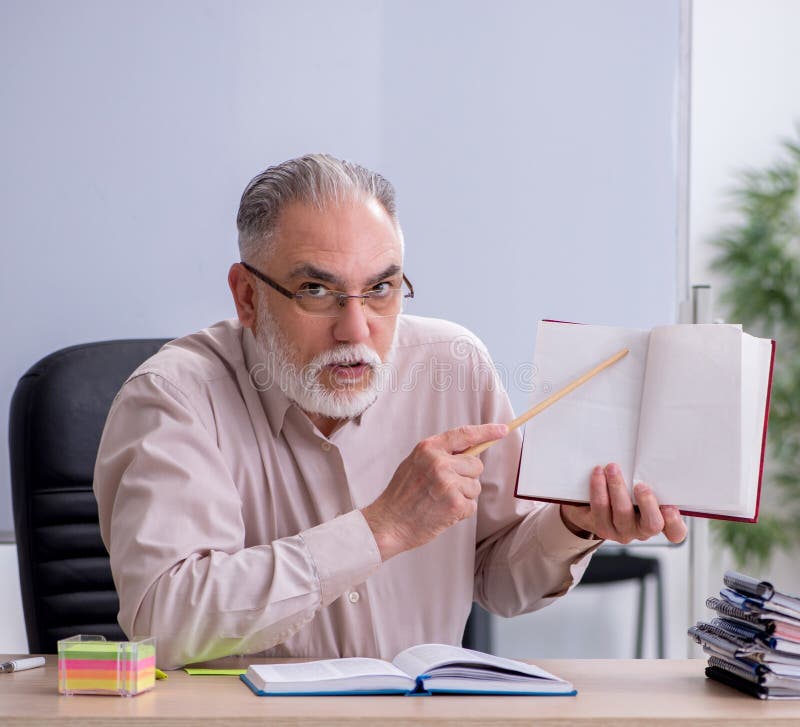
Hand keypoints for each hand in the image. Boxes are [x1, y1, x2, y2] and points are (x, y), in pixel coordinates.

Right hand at [362, 423, 507, 559]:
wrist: (388, 523)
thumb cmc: (401, 496)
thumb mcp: (415, 463)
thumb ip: (439, 455)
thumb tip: (468, 451)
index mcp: (428, 448)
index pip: (464, 434)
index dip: (486, 432)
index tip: (502, 430)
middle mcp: (439, 462)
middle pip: (476, 465)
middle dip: (467, 478)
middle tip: (444, 489)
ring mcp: (447, 482)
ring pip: (475, 487)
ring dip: (463, 496)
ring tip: (440, 501)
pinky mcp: (455, 502)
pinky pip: (471, 505)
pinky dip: (461, 511)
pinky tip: (442, 512)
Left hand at [560, 463, 686, 543]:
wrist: (593, 505)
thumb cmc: (626, 491)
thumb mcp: (641, 486)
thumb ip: (651, 479)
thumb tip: (652, 457)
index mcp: (660, 521)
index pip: (676, 531)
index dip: (675, 522)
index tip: (670, 507)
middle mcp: (642, 530)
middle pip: (652, 525)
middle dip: (647, 503)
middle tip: (641, 485)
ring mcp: (621, 531)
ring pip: (621, 513)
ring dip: (617, 488)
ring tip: (612, 468)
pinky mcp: (601, 526)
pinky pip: (599, 508)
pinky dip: (599, 488)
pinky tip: (598, 473)